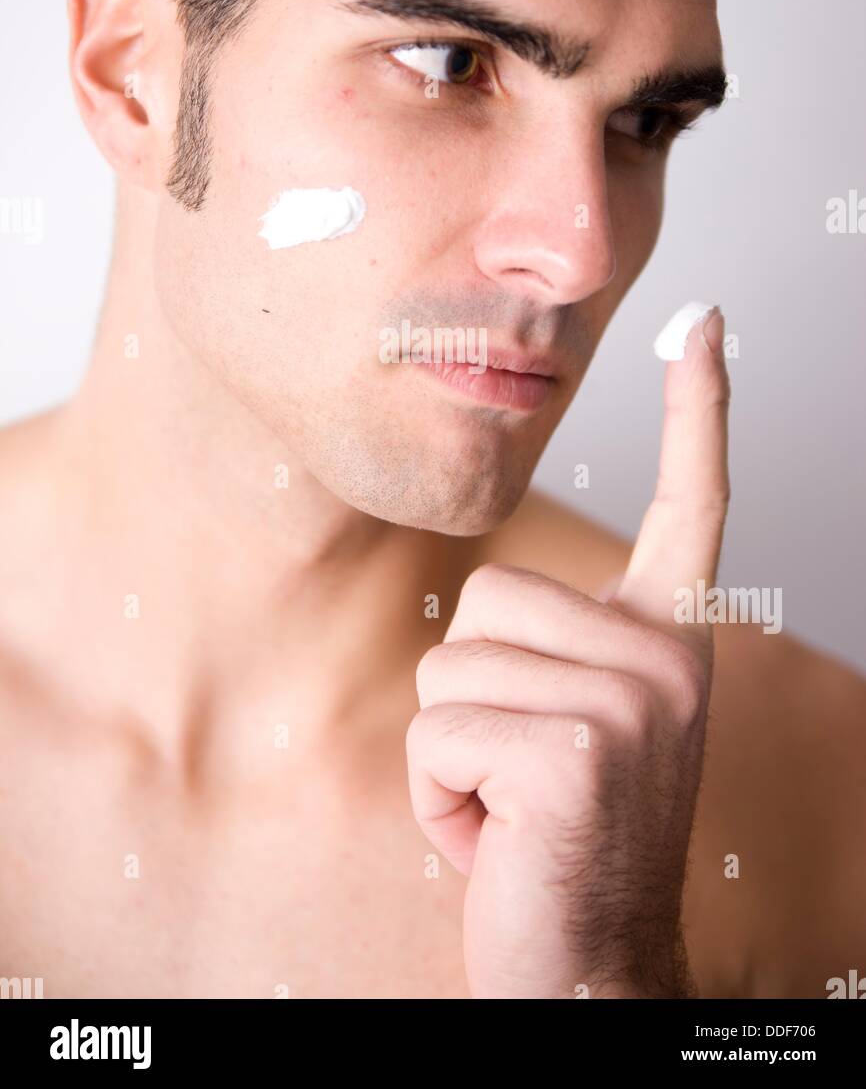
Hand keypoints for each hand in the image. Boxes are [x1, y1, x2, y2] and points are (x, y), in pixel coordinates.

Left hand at [406, 307, 729, 998]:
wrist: (585, 962)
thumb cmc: (561, 837)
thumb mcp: (577, 722)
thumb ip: (558, 650)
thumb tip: (506, 611)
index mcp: (669, 639)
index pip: (692, 506)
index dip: (700, 411)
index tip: (703, 323)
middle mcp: (666, 658)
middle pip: (487, 599)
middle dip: (473, 693)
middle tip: (526, 773)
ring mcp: (631, 701)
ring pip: (451, 664)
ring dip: (453, 750)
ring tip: (513, 805)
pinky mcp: (574, 750)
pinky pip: (437, 731)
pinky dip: (438, 798)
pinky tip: (497, 837)